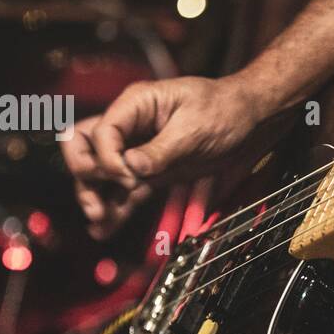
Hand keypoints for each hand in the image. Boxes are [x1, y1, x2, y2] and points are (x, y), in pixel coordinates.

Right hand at [61, 75, 261, 238]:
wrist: (249, 120)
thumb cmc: (224, 109)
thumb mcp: (194, 127)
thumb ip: (161, 150)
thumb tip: (131, 167)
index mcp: (136, 104)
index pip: (101, 131)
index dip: (107, 157)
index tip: (128, 177)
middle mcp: (130, 126)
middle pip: (84, 147)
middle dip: (86, 174)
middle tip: (98, 198)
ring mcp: (137, 151)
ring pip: (100, 174)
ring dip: (94, 195)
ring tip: (99, 220)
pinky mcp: (150, 173)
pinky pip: (124, 191)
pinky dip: (114, 209)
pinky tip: (104, 229)